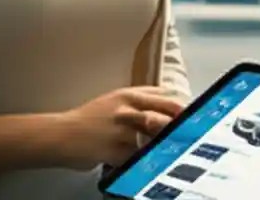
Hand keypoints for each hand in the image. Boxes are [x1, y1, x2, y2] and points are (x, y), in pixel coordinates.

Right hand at [55, 86, 185, 168]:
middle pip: (165, 115)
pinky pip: (139, 157)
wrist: (61, 134)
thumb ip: (142, 100)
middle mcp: (127, 109)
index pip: (166, 97)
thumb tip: (172, 103)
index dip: (184, 107)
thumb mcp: (116, 100)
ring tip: (180, 149)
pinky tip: (156, 163)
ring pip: (155, 137)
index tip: (198, 116)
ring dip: (168, 143)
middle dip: (182, 124)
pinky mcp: (115, 150)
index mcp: (130, 95)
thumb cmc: (90, 119)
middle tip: (195, 134)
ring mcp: (122, 130)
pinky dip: (149, 161)